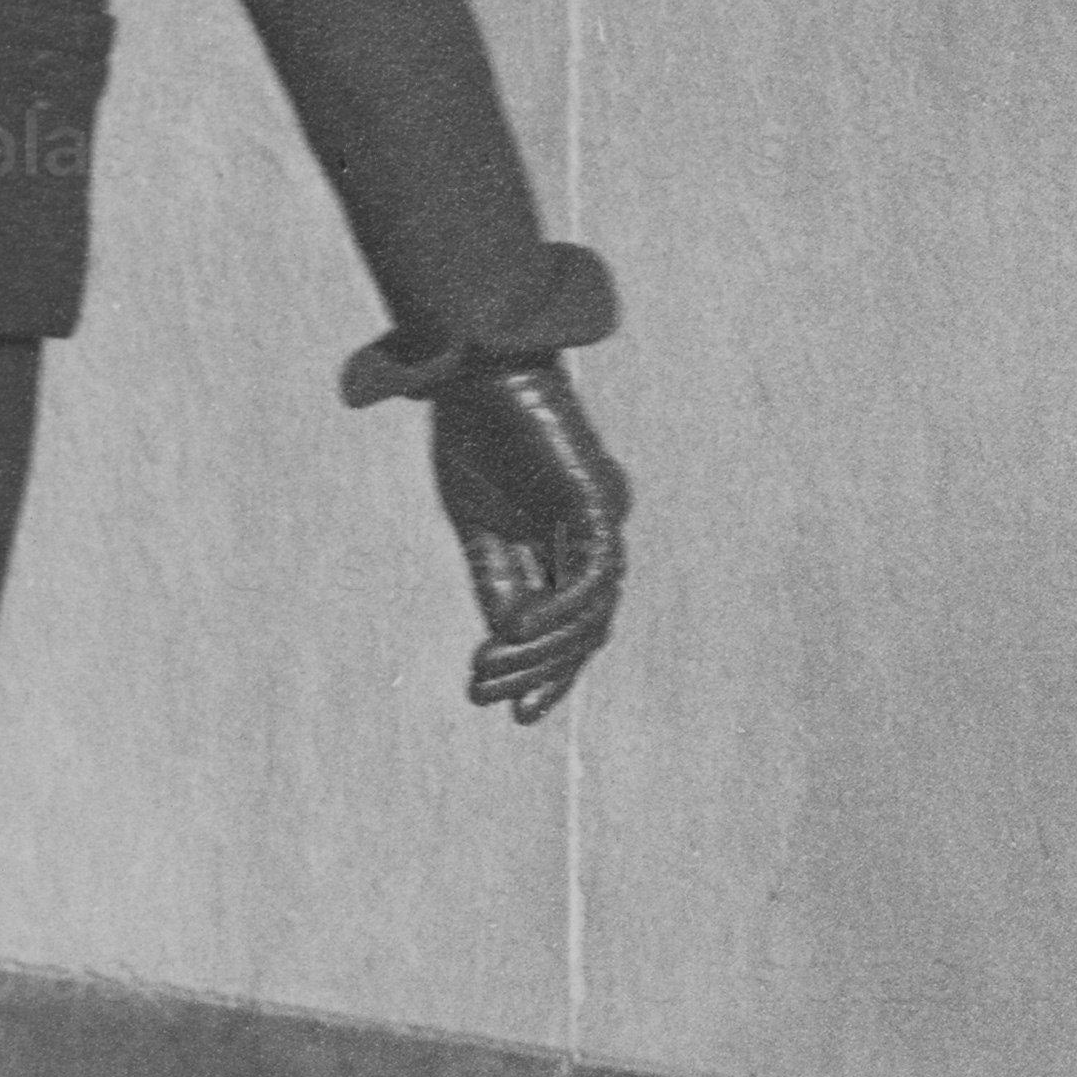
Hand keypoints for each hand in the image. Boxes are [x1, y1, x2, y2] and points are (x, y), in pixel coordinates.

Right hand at [429, 356, 630, 723]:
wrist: (478, 366)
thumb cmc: (475, 431)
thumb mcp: (478, 525)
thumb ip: (496, 579)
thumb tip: (503, 644)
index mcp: (564, 540)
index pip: (568, 624)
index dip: (543, 671)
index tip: (508, 710)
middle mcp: (592, 536)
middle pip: (583, 629)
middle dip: (542, 673)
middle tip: (497, 703)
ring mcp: (600, 520)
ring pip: (590, 613)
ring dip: (542, 650)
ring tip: (490, 672)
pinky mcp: (599, 501)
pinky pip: (591, 575)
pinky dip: (559, 609)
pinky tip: (519, 630)